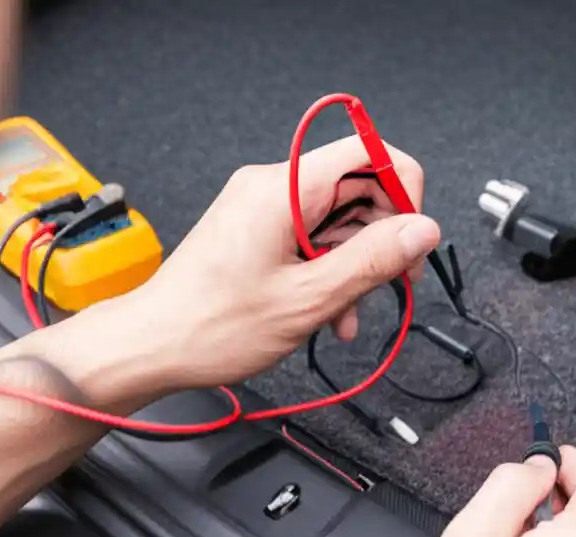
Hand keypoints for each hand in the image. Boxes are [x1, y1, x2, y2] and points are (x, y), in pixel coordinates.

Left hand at [121, 134, 439, 390]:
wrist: (152, 345)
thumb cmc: (210, 326)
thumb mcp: (308, 299)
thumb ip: (372, 260)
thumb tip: (423, 230)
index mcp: (283, 189)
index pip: (369, 152)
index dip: (404, 191)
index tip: (412, 239)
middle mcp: (273, 186)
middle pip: (359, 188)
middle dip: (383, 237)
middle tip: (394, 283)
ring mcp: (264, 206)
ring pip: (340, 219)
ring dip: (357, 265)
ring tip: (351, 312)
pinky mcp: (258, 228)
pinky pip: (313, 237)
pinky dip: (330, 270)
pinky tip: (332, 311)